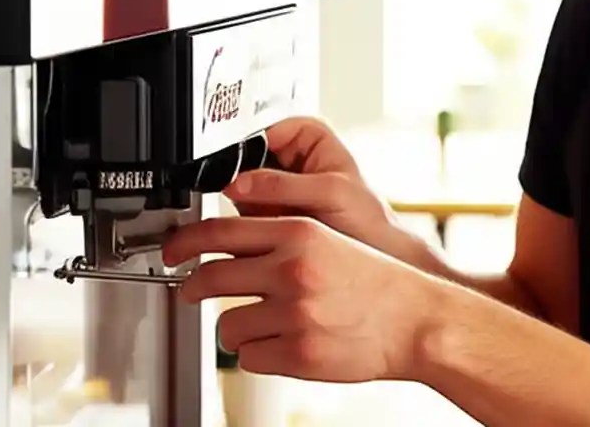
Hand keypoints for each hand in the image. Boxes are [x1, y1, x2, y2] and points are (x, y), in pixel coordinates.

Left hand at [162, 215, 443, 382]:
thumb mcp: (328, 241)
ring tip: (267, 326)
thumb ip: (280, 240)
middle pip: (209, 277)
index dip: (184, 242)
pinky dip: (261, 355)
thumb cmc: (376, 282)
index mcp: (299, 234)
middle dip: (192, 288)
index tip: (171, 251)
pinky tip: (287, 345)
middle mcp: (293, 269)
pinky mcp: (299, 354)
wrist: (417, 321)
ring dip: (237, 329)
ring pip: (226, 326)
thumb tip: (224, 246)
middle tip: (192, 290)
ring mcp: (296, 313)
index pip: (219, 232)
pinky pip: (250, 358)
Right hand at [228, 117, 438, 271]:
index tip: (233, 167)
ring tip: (260, 220)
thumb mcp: (330, 192)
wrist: (377, 258)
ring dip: (240, 206)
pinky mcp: (264, 220)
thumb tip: (238, 183)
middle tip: (242, 197)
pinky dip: (243, 226)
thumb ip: (284, 184)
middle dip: (237, 178)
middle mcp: (286, 161)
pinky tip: (258, 235)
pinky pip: (240, 218)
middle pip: (243, 161)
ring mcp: (273, 192)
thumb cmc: (369, 219)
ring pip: (237, 191)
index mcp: (306, 136)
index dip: (243, 146)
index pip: (261, 128)